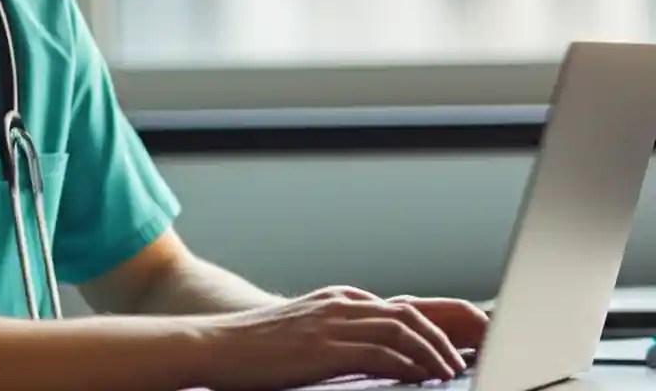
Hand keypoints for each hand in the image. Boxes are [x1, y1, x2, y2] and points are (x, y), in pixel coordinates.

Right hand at [191, 286, 473, 389]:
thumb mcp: (302, 329)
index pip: (397, 307)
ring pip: (401, 329)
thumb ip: (334, 332)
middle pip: (408, 314)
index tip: (450, 348)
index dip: (431, 326)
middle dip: (442, 337)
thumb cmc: (254, 346)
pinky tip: (419, 376)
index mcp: (336, 299)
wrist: (217, 345)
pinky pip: (379, 351)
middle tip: (459, 361)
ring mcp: (331, 323)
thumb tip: (365, 352)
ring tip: (447, 372)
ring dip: (431, 352)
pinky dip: (407, 363)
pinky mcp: (323, 347)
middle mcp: (338, 305)